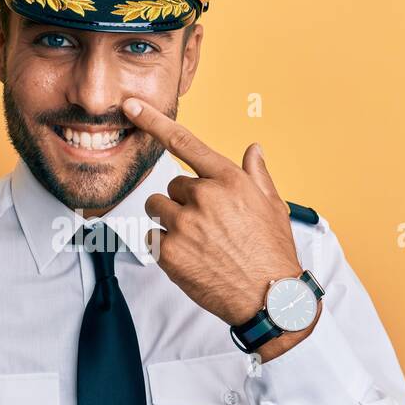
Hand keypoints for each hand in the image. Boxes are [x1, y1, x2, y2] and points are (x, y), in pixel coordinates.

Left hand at [125, 96, 316, 358]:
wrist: (270, 298)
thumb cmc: (273, 253)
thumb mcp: (273, 207)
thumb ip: (256, 175)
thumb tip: (253, 149)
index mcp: (230, 181)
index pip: (185, 142)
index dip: (153, 121)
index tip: (131, 106)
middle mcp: (205, 197)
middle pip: (173, 185)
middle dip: (184, 202)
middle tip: (208, 226)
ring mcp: (185, 225)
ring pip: (158, 209)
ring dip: (171, 221)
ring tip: (199, 242)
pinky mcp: (170, 252)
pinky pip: (154, 238)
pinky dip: (166, 248)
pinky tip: (192, 259)